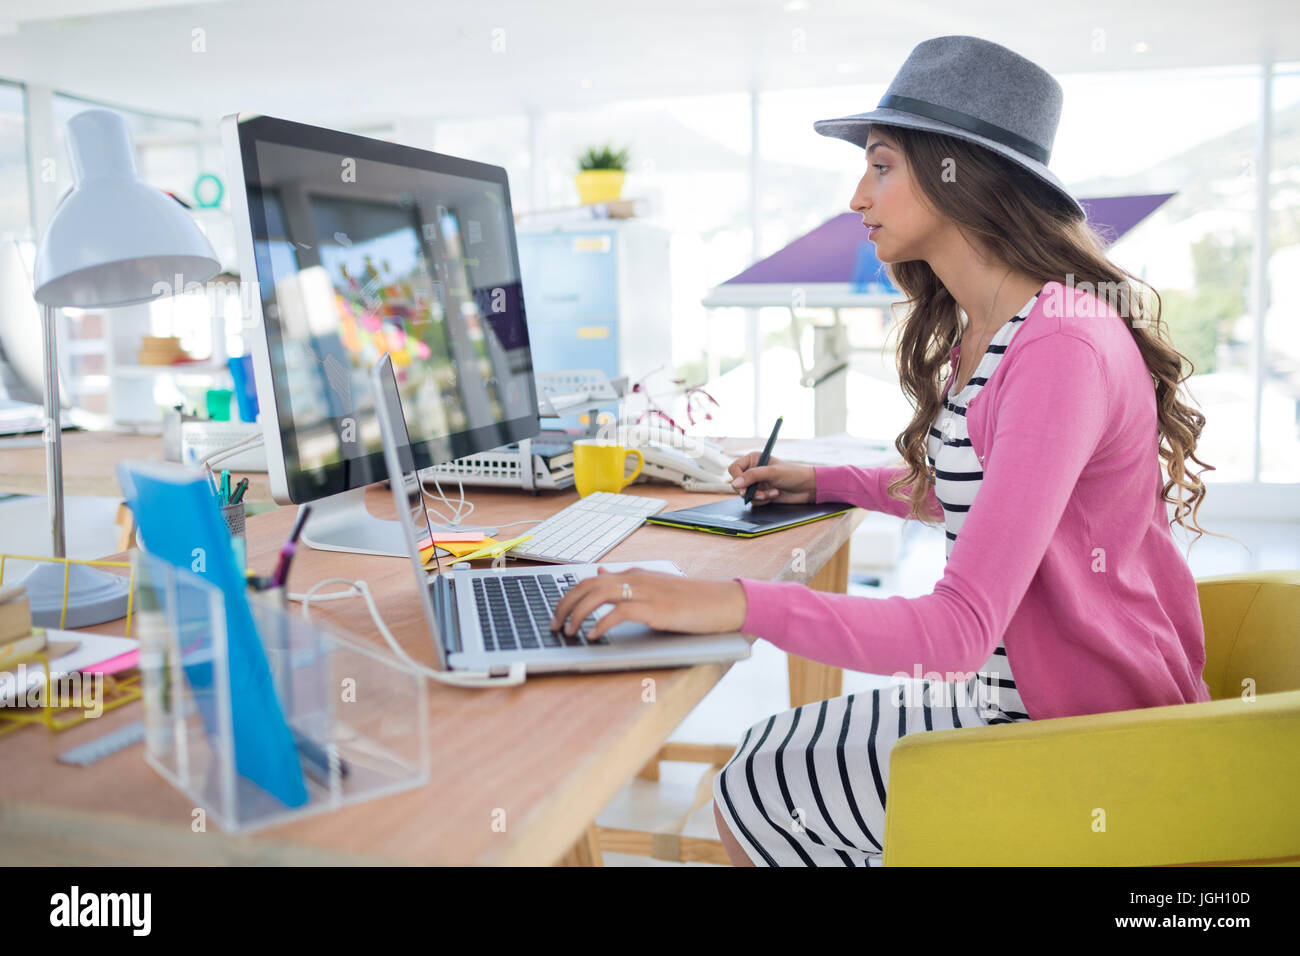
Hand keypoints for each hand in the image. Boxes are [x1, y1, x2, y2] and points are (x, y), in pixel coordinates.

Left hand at [549, 567, 748, 640]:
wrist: (726, 602)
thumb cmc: (696, 601)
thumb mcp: (658, 588)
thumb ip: (630, 583)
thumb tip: (601, 573)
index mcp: (636, 573)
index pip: (592, 578)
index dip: (569, 595)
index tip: (558, 612)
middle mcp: (637, 578)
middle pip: (587, 584)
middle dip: (564, 604)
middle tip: (554, 624)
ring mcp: (646, 592)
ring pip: (597, 594)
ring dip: (576, 614)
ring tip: (568, 631)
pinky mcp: (655, 608)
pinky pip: (618, 612)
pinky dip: (600, 624)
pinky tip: (593, 636)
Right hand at [727, 452, 816, 505]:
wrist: (807, 488)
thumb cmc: (794, 474)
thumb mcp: (772, 472)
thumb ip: (753, 476)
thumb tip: (735, 483)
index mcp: (754, 459)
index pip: (734, 468)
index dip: (737, 478)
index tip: (744, 487)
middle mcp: (754, 471)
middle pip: (737, 483)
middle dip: (749, 490)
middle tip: (760, 493)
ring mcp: (757, 484)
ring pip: (745, 494)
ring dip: (759, 496)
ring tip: (773, 492)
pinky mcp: (762, 494)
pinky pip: (753, 501)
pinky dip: (763, 500)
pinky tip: (775, 495)